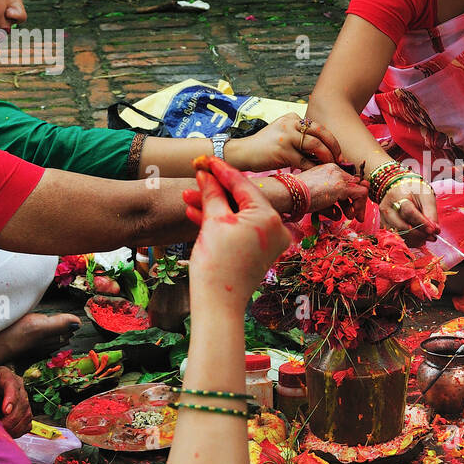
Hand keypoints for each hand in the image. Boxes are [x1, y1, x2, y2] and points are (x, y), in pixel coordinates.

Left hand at [0, 366, 32, 437]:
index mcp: (5, 376)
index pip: (12, 386)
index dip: (11, 399)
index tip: (5, 411)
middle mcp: (18, 387)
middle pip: (22, 403)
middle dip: (12, 418)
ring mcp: (23, 399)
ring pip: (27, 414)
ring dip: (16, 426)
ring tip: (2, 432)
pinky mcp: (24, 411)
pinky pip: (27, 423)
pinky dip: (19, 430)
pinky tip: (8, 433)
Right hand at [183, 157, 290, 300]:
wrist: (218, 304)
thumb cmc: (217, 264)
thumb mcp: (213, 222)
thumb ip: (212, 194)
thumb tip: (206, 174)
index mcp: (269, 217)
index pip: (243, 184)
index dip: (222, 170)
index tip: (206, 159)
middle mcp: (276, 227)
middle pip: (242, 199)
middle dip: (215, 189)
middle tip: (195, 176)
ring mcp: (269, 241)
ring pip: (238, 214)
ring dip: (213, 205)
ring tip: (187, 197)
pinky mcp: (259, 251)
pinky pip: (240, 229)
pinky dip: (221, 222)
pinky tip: (195, 213)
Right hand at [225, 114, 341, 171]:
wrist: (242, 153)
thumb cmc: (264, 147)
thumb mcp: (282, 133)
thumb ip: (299, 136)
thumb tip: (323, 149)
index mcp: (292, 117)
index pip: (317, 127)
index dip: (329, 139)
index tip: (336, 151)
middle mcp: (290, 124)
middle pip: (321, 132)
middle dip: (334, 146)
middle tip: (340, 158)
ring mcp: (286, 136)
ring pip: (316, 146)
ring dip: (327, 157)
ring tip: (331, 166)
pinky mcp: (283, 151)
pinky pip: (305, 161)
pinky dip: (313, 168)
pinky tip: (317, 174)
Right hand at [295, 164, 367, 218]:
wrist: (288, 194)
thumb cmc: (297, 198)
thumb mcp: (316, 198)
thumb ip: (329, 203)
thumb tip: (339, 213)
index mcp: (328, 169)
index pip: (346, 180)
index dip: (350, 195)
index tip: (350, 207)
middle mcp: (335, 170)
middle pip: (354, 184)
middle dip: (356, 202)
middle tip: (353, 215)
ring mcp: (339, 177)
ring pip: (360, 190)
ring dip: (358, 206)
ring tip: (351, 217)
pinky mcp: (341, 186)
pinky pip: (361, 194)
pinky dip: (360, 206)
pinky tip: (352, 216)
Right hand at [380, 175, 439, 245]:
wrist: (400, 189)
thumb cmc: (415, 191)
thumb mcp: (426, 197)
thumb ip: (431, 213)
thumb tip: (435, 230)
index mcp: (397, 196)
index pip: (408, 212)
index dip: (422, 223)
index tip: (433, 230)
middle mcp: (387, 208)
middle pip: (402, 226)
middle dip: (419, 234)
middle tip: (433, 237)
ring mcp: (384, 218)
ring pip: (398, 235)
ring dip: (415, 240)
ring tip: (427, 238)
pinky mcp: (384, 227)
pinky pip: (396, 238)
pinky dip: (409, 242)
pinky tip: (419, 240)